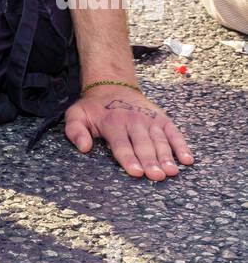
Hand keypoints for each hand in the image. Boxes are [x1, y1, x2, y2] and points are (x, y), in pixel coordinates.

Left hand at [65, 84, 194, 179]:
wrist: (112, 86)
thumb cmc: (94, 108)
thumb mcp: (76, 114)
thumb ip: (75, 130)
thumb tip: (84, 147)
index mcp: (112, 122)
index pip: (121, 143)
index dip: (129, 158)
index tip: (136, 172)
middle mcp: (133, 120)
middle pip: (143, 144)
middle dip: (150, 161)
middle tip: (157, 176)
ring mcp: (149, 119)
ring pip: (159, 140)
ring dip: (166, 156)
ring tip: (171, 172)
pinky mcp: (161, 119)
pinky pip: (173, 132)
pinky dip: (181, 145)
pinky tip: (187, 159)